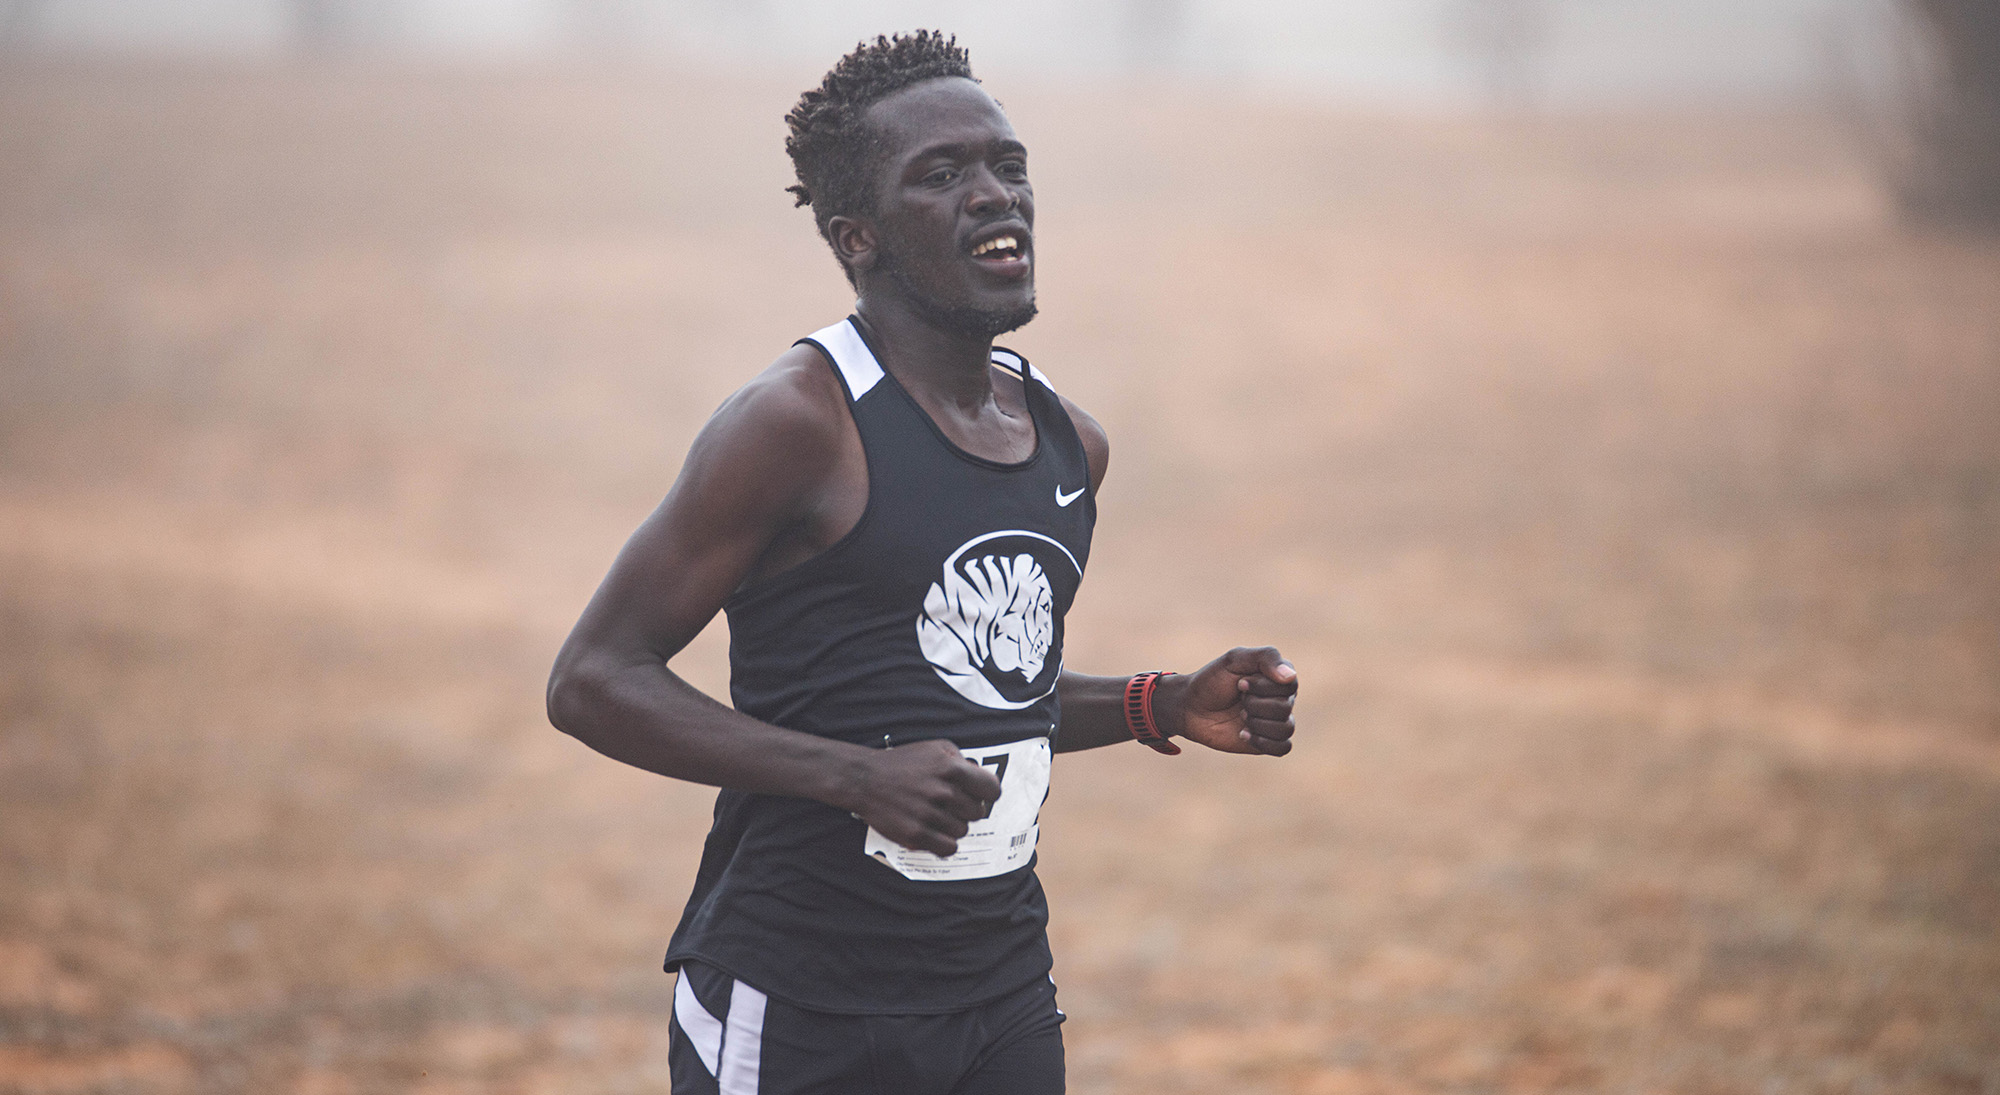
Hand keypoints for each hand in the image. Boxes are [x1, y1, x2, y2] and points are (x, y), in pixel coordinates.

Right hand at [842, 739, 1002, 856]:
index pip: (992, 790)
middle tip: (950, 805)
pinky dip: (945, 843)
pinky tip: (935, 832)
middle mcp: (942, 791)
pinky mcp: (916, 834)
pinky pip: (949, 848)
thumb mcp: (935, 748)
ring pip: (963, 831)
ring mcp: (929, 815)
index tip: (980, 796)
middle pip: (978, 813)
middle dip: (967, 809)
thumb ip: (961, 761)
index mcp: (951, 768)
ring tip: (936, 815)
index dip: (988, 794)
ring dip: (953, 825)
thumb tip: (981, 779)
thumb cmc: (903, 763)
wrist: (865, 779)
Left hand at [1161, 646, 1297, 755]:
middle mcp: (1281, 698)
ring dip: (1257, 723)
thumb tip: (1290, 676)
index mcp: (1278, 676)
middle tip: (1238, 699)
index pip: (1289, 685)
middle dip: (1254, 705)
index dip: (1262, 687)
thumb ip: (1265, 657)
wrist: (1190, 708)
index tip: (1240, 683)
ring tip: (1240, 716)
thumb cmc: (1212, 680)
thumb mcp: (1234, 659)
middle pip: (1285, 707)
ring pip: (1286, 728)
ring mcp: (1274, 720)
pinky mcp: (1266, 741)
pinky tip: (1243, 734)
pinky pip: (1283, 747)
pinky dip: (1263, 742)